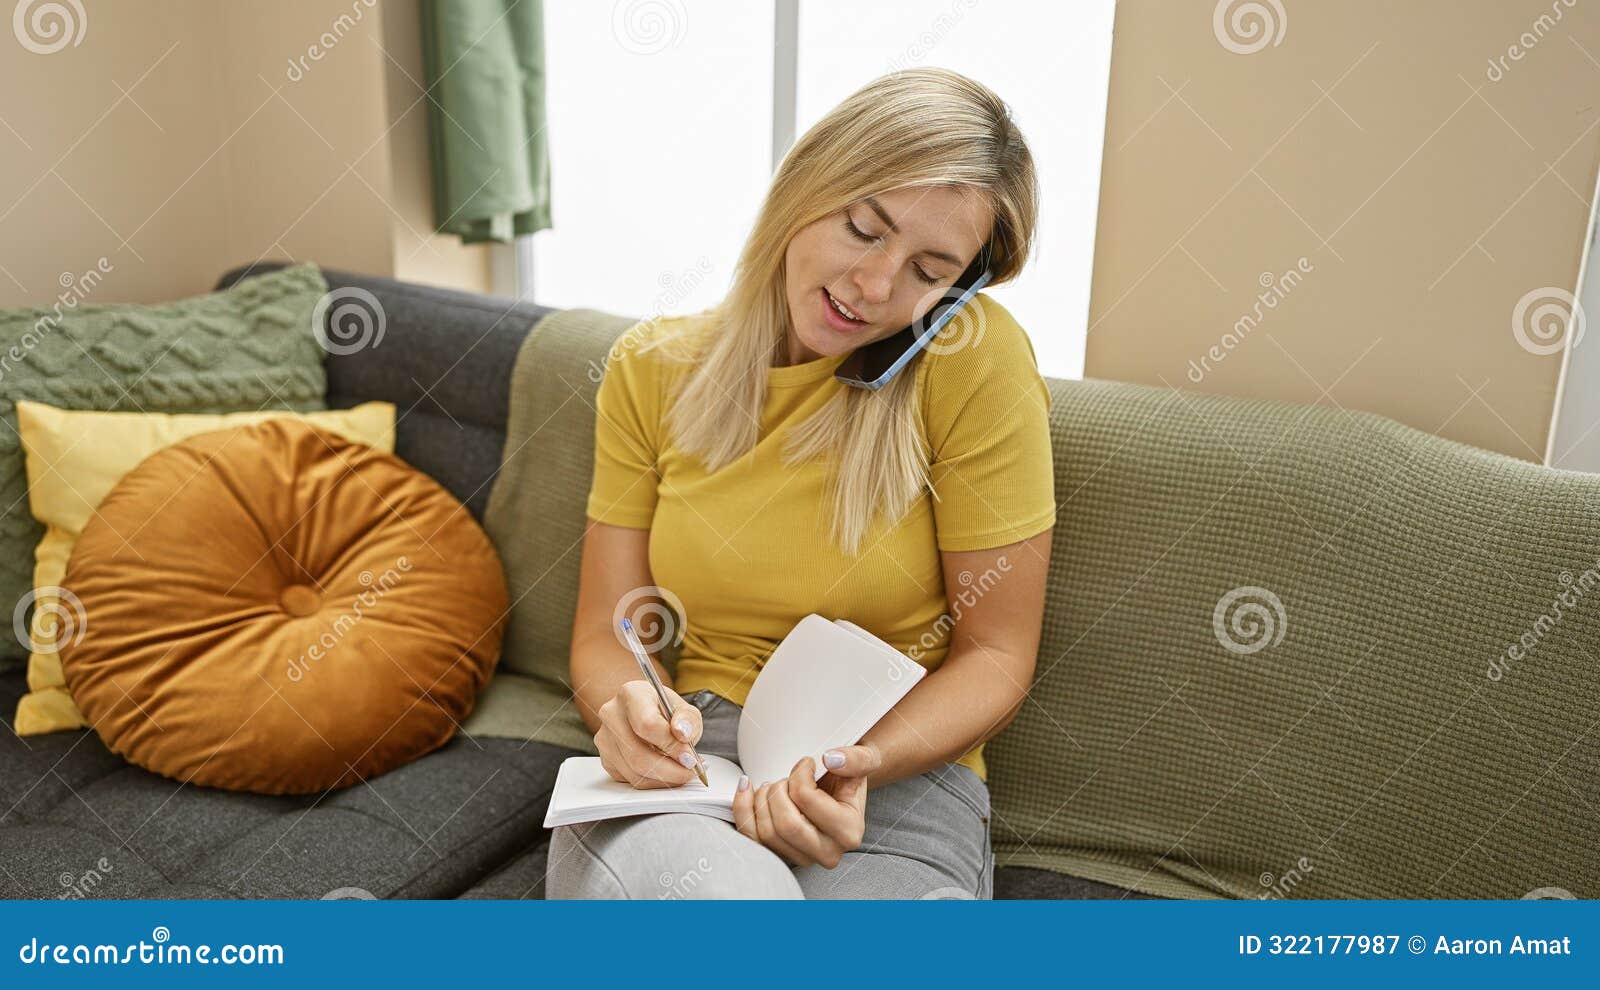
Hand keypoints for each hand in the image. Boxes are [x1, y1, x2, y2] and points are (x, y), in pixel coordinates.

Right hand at [594, 680, 703, 788]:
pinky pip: (631, 780)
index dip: (671, 745)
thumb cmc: (663, 709)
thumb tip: (683, 734)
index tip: (690, 756)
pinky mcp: (606, 759)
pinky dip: (654, 781)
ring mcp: (605, 739)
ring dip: (665, 779)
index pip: (647, 725)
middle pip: (638, 755)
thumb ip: (688, 720)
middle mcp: (611, 715)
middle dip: (670, 770)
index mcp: (631, 694)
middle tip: (690, 771)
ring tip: (683, 771)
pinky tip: (667, 772)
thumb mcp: (684, 708)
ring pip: (635, 773)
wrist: (643, 712)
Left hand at [732, 743, 882, 867]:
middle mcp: (828, 852)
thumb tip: (832, 760)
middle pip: (786, 825)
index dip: (799, 775)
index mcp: (849, 832)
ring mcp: (803, 858)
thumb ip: (856, 759)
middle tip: (786, 778)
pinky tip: (747, 788)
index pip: (808, 801)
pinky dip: (743, 809)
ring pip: (767, 833)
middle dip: (778, 792)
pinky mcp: (781, 856)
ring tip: (775, 785)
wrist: (841, 790)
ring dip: (762, 800)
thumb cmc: (848, 776)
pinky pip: (751, 838)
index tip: (806, 764)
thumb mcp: (864, 760)